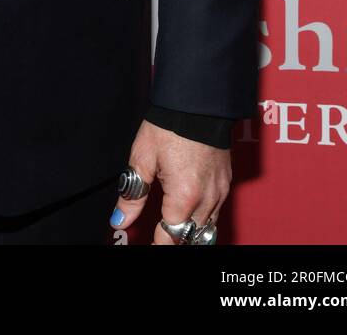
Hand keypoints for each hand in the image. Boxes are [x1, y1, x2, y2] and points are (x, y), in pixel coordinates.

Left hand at [110, 119, 230, 244]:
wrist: (198, 102)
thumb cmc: (169, 125)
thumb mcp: (143, 157)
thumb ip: (132, 195)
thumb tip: (120, 220)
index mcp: (184, 196)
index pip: (170, 237)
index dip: (157, 244)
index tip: (148, 244)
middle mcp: (207, 199)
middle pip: (190, 236)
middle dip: (173, 239)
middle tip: (156, 237)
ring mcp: (220, 191)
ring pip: (206, 228)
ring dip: (189, 231)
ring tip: (171, 227)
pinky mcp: (226, 182)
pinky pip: (216, 212)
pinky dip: (202, 217)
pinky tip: (189, 211)